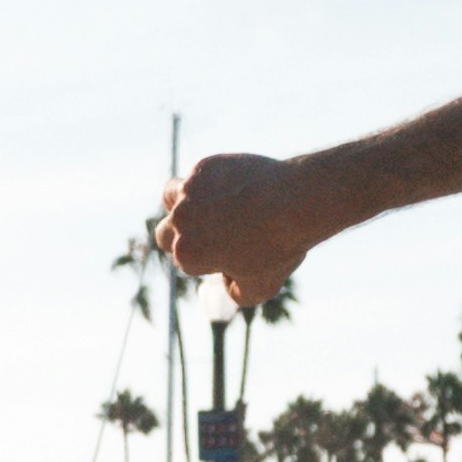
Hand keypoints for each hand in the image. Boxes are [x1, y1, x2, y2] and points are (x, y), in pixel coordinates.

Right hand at [159, 151, 318, 310]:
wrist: (298, 201)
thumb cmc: (280, 246)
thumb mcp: (261, 287)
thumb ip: (236, 293)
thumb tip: (226, 283)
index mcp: (187, 253)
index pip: (184, 261)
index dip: (204, 260)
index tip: (226, 254)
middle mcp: (180, 220)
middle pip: (163, 233)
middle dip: (183, 236)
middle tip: (210, 233)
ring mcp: (189, 190)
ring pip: (169, 196)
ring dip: (181, 203)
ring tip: (207, 204)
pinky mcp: (204, 167)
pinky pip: (198, 175)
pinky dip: (210, 181)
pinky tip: (235, 185)